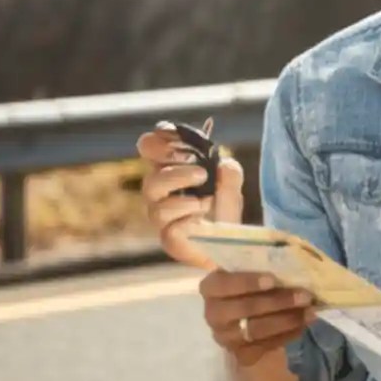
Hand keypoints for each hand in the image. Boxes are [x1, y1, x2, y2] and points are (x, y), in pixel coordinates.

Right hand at [136, 124, 243, 268]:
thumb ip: (229, 170)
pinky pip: (169, 227)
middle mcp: (158, 190)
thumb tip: (223, 164)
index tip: (177, 137)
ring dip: (185, 196)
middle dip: (175, 169)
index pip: (149, 146)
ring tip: (207, 200)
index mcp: (169, 169)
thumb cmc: (223, 208)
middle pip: (151, 174)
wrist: (230, 244)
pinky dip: (188, 220)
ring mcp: (160, 214)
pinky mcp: (168, 237)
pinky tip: (201, 221)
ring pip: (156, 200)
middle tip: (201, 172)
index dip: (159, 139)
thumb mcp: (231, 184)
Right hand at [201, 271, 317, 365]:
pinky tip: (305, 323)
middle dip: (278, 301)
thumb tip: (293, 266)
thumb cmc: (251, 288)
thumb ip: (262, 268)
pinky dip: (289, 333)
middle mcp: (214, 314)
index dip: (247, 282)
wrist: (249, 320)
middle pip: (246, 308)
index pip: (224, 284)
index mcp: (211, 288)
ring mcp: (226, 337)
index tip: (273, 279)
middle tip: (305, 295)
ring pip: (258, 329)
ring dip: (288, 319)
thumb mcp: (249, 274)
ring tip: (310, 311)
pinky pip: (268, 345)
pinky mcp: (242, 354)